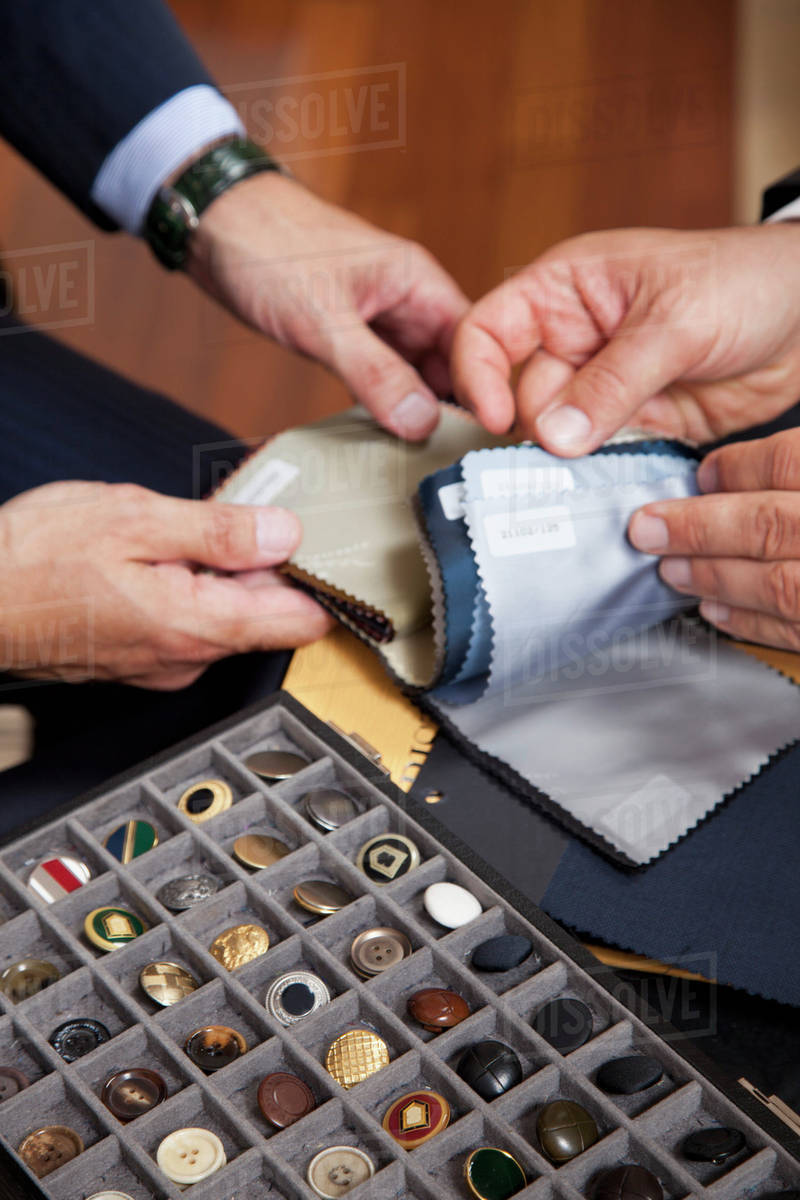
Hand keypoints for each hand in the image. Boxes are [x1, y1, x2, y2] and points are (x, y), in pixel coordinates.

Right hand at [0, 481, 331, 688]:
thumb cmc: (33, 561)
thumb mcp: (134, 520)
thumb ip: (218, 531)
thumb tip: (285, 534)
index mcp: (197, 625)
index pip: (301, 622)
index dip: (321, 580)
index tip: (325, 543)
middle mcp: (188, 657)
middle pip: (267, 615)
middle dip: (267, 565)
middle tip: (247, 515)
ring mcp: (165, 663)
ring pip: (228, 615)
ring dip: (224, 572)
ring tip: (190, 532)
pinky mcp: (143, 658)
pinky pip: (193, 621)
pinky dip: (193, 586)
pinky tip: (163, 556)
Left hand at [186, 173, 467, 440]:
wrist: (212, 223)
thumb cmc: (267, 248)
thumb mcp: (323, 319)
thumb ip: (374, 372)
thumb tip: (421, 421)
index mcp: (417, 283)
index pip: (472, 344)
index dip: (481, 391)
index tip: (477, 440)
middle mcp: (406, 300)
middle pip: (448, 365)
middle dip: (448, 410)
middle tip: (446, 464)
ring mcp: (377, 318)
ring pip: (413, 375)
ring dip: (412, 411)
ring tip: (417, 460)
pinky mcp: (348, 333)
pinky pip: (379, 376)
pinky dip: (380, 404)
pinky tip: (377, 437)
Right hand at [452, 224, 799, 454]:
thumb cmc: (745, 281)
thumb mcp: (674, 323)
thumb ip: (612, 382)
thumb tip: (553, 436)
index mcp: (565, 290)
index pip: (488, 331)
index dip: (480, 375)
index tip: (497, 420)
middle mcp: (574, 339)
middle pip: (522, 396)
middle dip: (538, 430)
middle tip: (565, 457)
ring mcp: (601, 385)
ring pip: (556, 435)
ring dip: (568, 461)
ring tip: (585, 479)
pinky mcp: (633, 423)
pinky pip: (597, 457)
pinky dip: (598, 475)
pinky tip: (608, 486)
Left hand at [628, 429, 799, 649]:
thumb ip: (792, 470)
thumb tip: (726, 475)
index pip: (786, 462)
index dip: (736, 469)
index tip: (700, 474)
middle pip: (769, 525)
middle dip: (698, 528)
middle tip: (647, 530)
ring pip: (777, 584)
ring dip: (713, 576)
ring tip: (672, 571)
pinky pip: (792, 630)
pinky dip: (748, 621)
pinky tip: (714, 609)